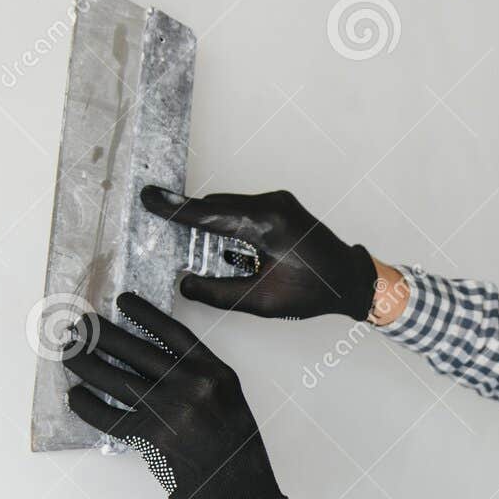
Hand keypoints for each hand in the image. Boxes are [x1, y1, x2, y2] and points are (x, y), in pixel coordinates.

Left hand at [62, 292, 287, 498]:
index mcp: (214, 372)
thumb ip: (198, 376)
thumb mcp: (229, 399)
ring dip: (84, 362)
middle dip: (100, 334)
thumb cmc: (237, 449)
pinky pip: (106, 416)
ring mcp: (167, 411)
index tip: (122, 302)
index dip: (143, 313)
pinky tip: (76, 396)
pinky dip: (86, 405)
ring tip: (69, 352)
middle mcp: (190, 385)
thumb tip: (156, 360)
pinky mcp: (149, 438)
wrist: (240, 490)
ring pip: (113, 379)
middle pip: (134, 349)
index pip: (171, 332)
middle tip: (81, 325)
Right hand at [141, 186, 377, 320]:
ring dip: (212, 225)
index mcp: (266, 225)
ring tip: (199, 251)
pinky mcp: (282, 204)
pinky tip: (228, 248)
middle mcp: (272, 204)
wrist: (350, 279)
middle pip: (216, 207)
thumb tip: (185, 284)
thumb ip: (218, 293)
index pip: (208, 214)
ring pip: (229, 207)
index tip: (148, 197)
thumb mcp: (261, 301)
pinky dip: (229, 225)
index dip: (174, 208)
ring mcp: (278, 200)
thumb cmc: (312, 292)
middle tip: (167, 237)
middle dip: (190, 221)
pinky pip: (244, 209)